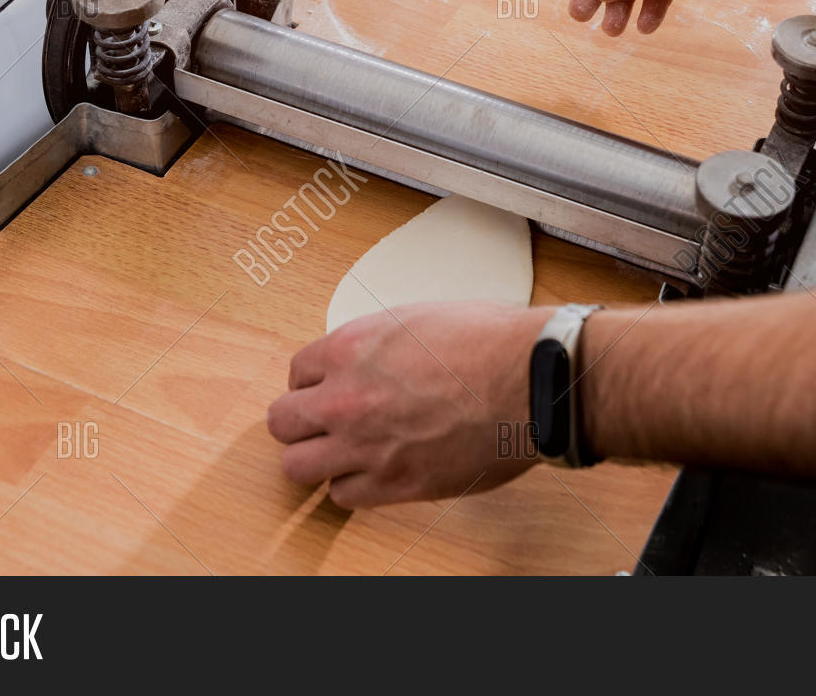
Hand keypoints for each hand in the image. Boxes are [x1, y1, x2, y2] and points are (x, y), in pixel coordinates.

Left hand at [267, 302, 551, 507]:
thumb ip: (379, 342)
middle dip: (301, 421)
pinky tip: (373, 471)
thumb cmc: (492, 341)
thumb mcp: (420, 318)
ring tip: (342, 452)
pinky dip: (352, 486)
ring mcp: (368, 446)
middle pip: (282, 423)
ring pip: (298, 467)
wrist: (534, 380)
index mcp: (351, 348)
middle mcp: (347, 399)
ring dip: (318, 458)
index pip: (296, 371)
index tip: (327, 388)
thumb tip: (369, 357)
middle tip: (325, 422)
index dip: (314, 381)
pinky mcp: (396, 484)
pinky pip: (342, 496)